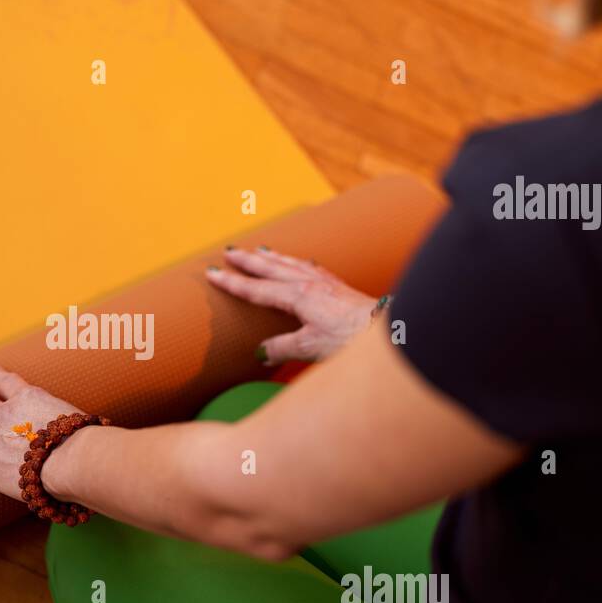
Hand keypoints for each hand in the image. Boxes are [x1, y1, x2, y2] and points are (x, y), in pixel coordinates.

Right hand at [206, 246, 378, 364]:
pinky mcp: (339, 286)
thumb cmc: (350, 339)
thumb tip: (261, 352)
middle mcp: (309, 283)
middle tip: (228, 251)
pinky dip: (296, 262)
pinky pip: (309, 267)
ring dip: (271, 257)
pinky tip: (298, 263)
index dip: (233, 283)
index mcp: (297, 296)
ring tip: (258, 250)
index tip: (213, 274)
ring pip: (290, 264)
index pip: (257, 289)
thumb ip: (282, 347)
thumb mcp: (310, 348)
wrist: (387, 329)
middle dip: (247, 260)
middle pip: (271, 268)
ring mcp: (325, 282)